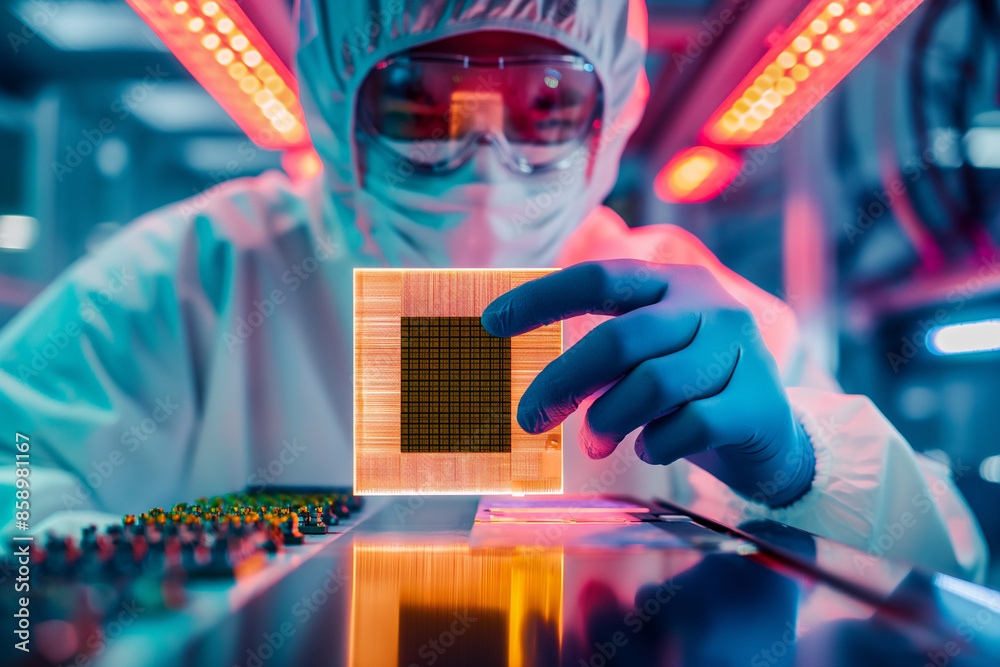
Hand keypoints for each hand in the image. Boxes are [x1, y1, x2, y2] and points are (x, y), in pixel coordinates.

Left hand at [481, 260, 814, 507]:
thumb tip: (539, 382)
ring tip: (593, 444)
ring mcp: (739, 353)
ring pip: (652, 384)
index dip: (542, 298)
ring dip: (606, 421)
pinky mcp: (756, 404)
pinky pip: (689, 425)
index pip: (600, 278)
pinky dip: (655, 444)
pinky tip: (648, 449)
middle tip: (531, 418)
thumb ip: (607, 353)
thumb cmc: (691, 391)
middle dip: (563, 382)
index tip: (491, 322)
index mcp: (674, 285)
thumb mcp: (650, 356)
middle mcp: (709, 308)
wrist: (771, 437)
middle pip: (620, 338)